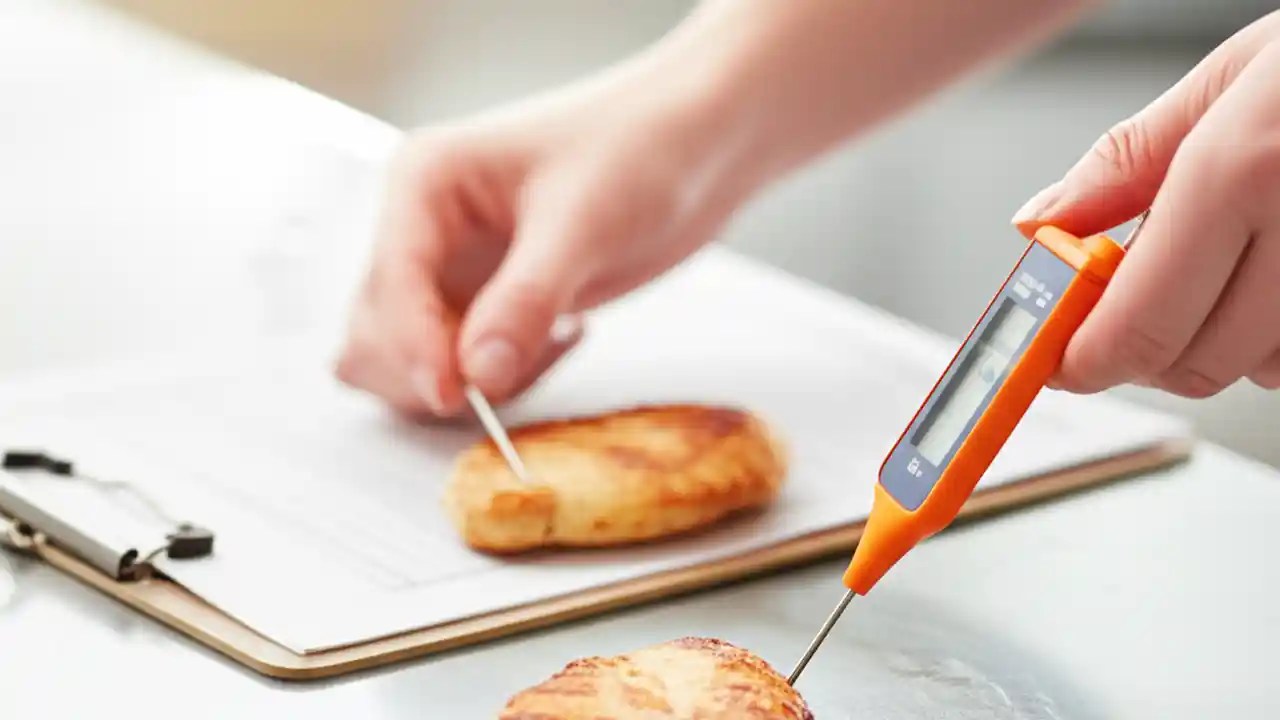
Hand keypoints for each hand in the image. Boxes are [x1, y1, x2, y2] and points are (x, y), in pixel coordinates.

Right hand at [333, 53, 755, 417]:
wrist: (698, 145)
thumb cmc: (641, 148)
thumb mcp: (583, 222)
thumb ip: (525, 300)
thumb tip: (479, 374)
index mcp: (425, 182)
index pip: (389, 283)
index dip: (414, 346)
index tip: (457, 394)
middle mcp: (423, 228)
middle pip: (376, 333)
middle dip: (434, 370)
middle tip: (515, 370)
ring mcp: (452, 270)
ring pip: (409, 361)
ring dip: (465, 382)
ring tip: (549, 341)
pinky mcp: (486, 303)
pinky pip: (463, 367)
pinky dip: (500, 378)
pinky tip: (561, 337)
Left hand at [1013, 10, 1279, 397]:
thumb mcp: (1227, 83)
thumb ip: (1125, 163)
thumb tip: (1043, 221)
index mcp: (1246, 170)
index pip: (1137, 322)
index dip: (1082, 358)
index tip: (1056, 359)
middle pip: (1193, 362)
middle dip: (1142, 350)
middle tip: (1128, 304)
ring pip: (1257, 371)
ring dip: (1219, 341)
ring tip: (1230, 264)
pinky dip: (1278, 340)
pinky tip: (1278, 276)